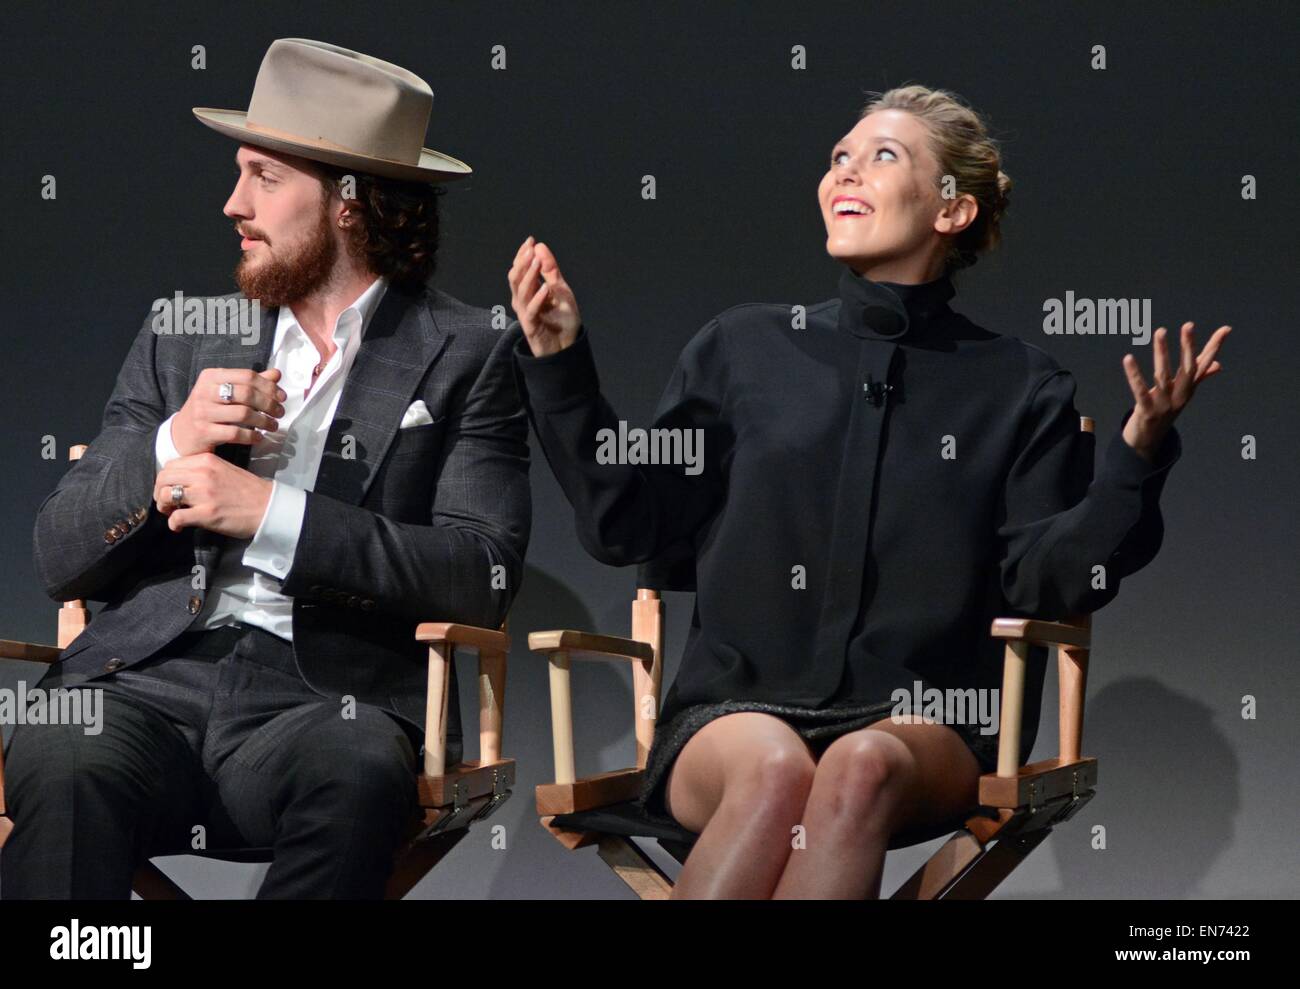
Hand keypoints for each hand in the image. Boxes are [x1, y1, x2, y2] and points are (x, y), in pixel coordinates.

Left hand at [154, 453, 272, 538]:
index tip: (172, 489)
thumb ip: (202, 471)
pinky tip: (179, 527)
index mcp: (206, 460)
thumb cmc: (248, 491)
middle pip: (163, 479)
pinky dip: (173, 524)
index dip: (165, 480)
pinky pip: (177, 518)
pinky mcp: (207, 513)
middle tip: (167, 504)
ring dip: (164, 507)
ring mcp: (204, 494)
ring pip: (166, 496)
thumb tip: (181, 482)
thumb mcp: (224, 469)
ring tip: (172, 514)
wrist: (268, 506)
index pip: (170, 466)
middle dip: (160, 493)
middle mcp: (202, 474)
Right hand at [170, 367, 286, 456]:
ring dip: (264, 421)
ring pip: (243, 414)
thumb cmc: (209, 411)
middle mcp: (204, 391)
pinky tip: (259, 438)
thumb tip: (276, 374)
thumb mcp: (225, 392)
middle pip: (247, 393)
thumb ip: (250, 383)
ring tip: (273, 425)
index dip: (268, 386)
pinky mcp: (203, 432)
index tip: (281, 397)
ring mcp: (202, 412)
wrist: (181, 434)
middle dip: (269, 404)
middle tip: (280, 413)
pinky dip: (251, 436)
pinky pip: (235, 433)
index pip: (247, 376)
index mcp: (211, 376)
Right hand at [507, 236, 581, 356]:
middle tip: (529, 249)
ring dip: (529, 275)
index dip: (522, 255)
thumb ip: (550, 270)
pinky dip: (538, 298)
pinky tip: (545, 288)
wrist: (566, 347)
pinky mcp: (531, 326)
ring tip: (536, 261)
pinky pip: (532, 310)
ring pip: (522, 291)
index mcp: (527, 291)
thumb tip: (540, 247)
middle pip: (516, 278)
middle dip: (522, 262)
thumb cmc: (561, 320)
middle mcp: (522, 301)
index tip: (530, 241)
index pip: (520, 269)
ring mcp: (525, 313)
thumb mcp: (560, 290)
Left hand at [1121, 321, 1230, 460]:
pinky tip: (1128, 358)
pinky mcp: (1146, 411)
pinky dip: (1134, 375)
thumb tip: (1219, 365)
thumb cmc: (1164, 411)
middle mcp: (1180, 395)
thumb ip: (1199, 378)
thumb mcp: (1182, 394)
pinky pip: (1140, 391)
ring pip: (1164, 376)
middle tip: (1189, 325)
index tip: (1225, 329)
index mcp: (1189, 389)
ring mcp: (1164, 404)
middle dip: (1188, 346)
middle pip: (1187, 368)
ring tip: (1160, 332)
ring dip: (1162, 353)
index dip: (1215, 348)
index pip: (1204, 365)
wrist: (1148, 441)